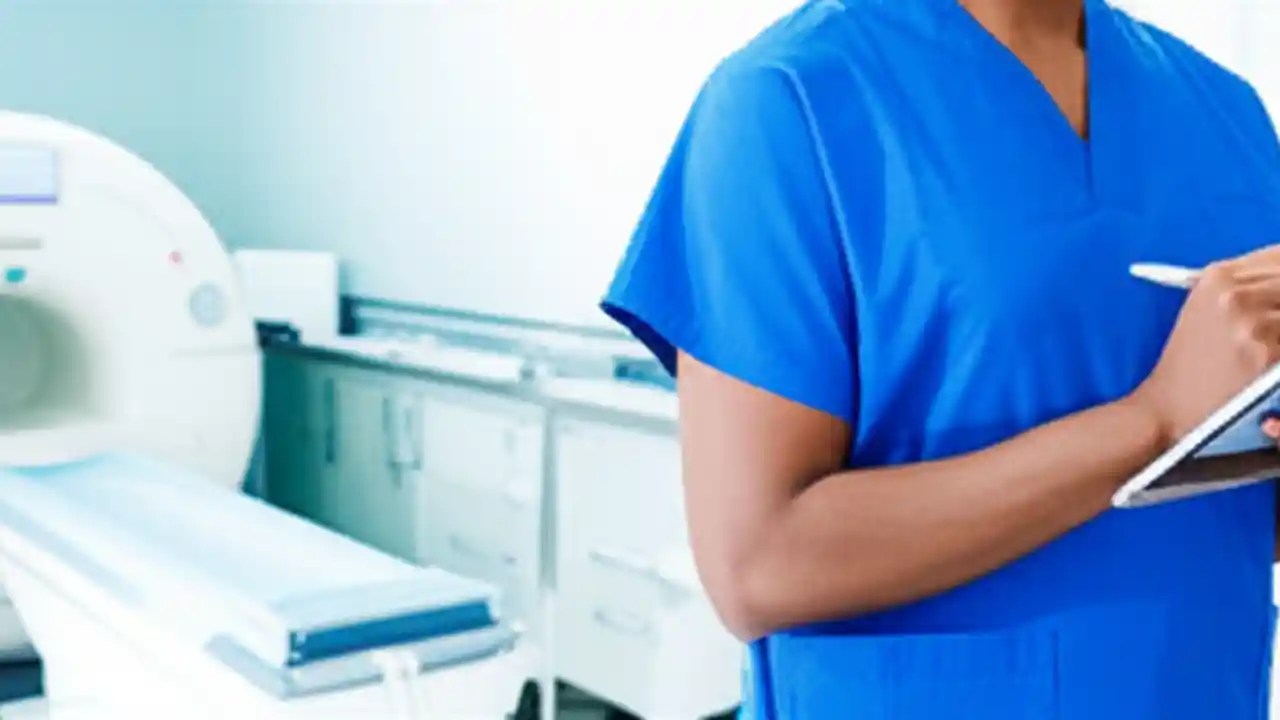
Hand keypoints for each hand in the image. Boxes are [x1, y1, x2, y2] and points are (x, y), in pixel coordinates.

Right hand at [1131, 246, 1279, 445]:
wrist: (1169, 408)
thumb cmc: (1189, 363)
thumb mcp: (1204, 309)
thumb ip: (1244, 284)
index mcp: (1217, 278)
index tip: (1279, 299)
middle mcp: (1234, 295)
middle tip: (1276, 326)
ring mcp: (1253, 324)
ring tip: (1272, 343)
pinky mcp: (1268, 355)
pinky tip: (1270, 362)